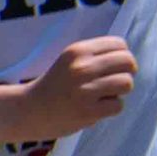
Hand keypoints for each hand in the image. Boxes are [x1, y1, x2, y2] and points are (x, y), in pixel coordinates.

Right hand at [19, 36, 136, 137]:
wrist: (28, 111)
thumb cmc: (53, 86)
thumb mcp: (69, 61)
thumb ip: (95, 57)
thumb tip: (128, 61)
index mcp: (77, 51)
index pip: (119, 44)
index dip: (121, 56)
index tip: (112, 67)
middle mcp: (82, 68)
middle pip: (128, 62)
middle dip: (126, 72)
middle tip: (113, 82)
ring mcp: (85, 90)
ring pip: (126, 83)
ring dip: (119, 91)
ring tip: (104, 95)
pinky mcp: (88, 111)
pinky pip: (118, 105)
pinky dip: (110, 108)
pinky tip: (96, 109)